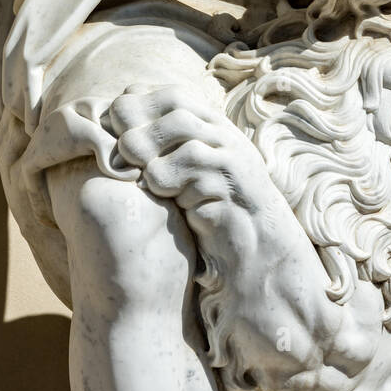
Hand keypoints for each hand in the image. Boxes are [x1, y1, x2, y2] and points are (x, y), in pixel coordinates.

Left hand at [107, 85, 379, 390]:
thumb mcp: (191, 206)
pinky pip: (205, 164)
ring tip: (128, 158)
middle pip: (181, 103)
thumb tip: (122, 158)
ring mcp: (240, 169)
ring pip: (190, 128)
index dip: (143, 101)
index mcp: (217, 146)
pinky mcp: (245, 192)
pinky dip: (173, 170)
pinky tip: (154, 185)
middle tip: (113, 132)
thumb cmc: (230, 253)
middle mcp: (231, 150)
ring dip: (152, 139)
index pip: (178, 99)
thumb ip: (168, 178)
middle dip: (141, 113)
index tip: (112, 117)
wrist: (278, 292)